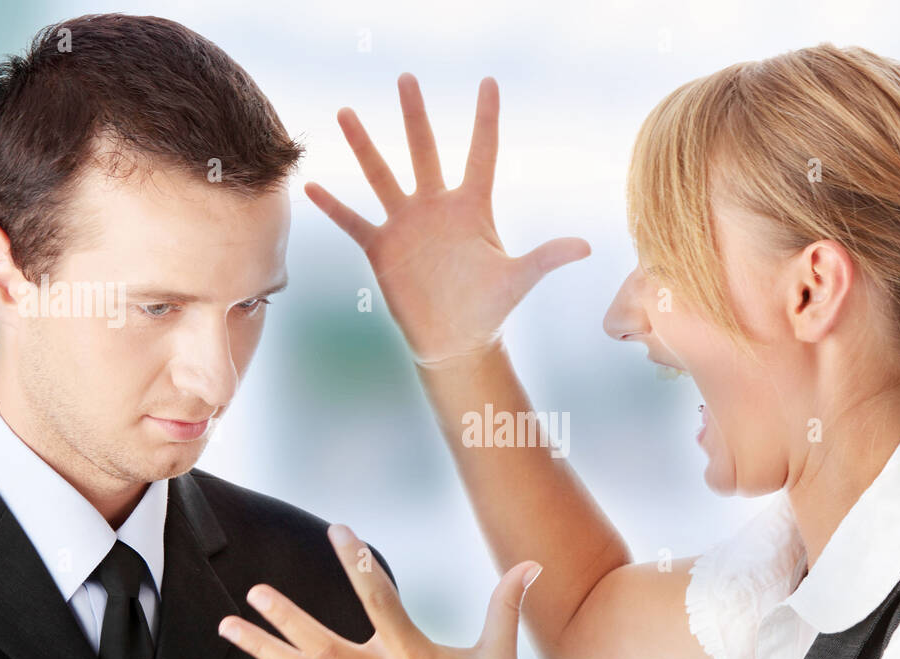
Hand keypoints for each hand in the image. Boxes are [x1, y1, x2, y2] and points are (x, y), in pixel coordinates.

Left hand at [218, 523, 542, 658]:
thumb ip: (506, 608)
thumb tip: (529, 566)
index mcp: (411, 656)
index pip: (379, 596)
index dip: (358, 560)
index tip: (340, 531)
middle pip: (319, 642)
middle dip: (285, 616)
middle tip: (256, 591)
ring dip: (260, 649)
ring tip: (228, 626)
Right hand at [304, 74, 590, 365]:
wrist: (456, 341)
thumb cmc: (490, 309)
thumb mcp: (519, 278)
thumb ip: (548, 256)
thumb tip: (587, 246)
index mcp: (471, 208)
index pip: (481, 152)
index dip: (486, 118)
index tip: (488, 82)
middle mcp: (437, 208)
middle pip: (424, 151)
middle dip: (416, 116)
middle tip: (406, 77)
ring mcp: (407, 225)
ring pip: (382, 176)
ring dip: (364, 146)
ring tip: (347, 112)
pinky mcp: (382, 248)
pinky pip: (353, 221)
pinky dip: (333, 206)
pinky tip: (311, 186)